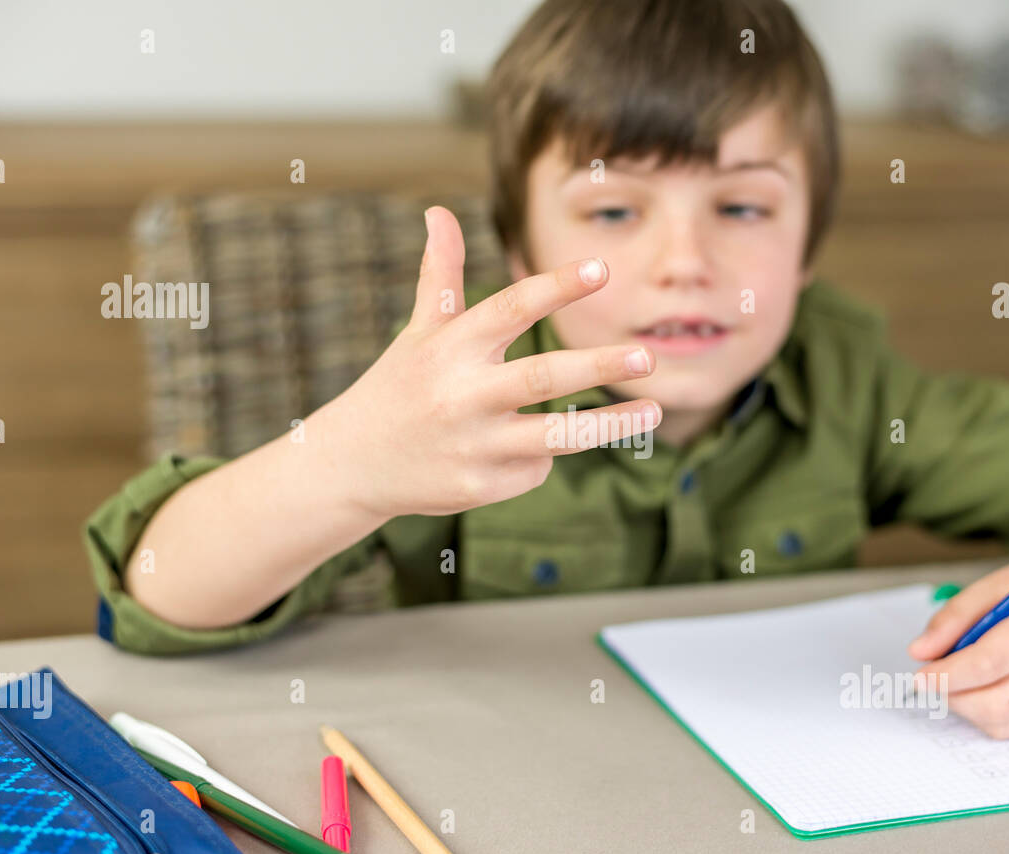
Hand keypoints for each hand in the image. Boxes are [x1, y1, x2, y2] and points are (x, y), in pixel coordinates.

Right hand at [329, 205, 660, 521]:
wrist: (352, 464)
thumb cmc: (398, 386)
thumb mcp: (419, 331)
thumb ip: (441, 274)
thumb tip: (439, 210)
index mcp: (451, 347)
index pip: (511, 309)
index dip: (557, 287)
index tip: (601, 269)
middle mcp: (462, 394)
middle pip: (543, 377)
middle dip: (598, 366)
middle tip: (647, 354)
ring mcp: (473, 444)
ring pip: (554, 437)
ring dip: (609, 426)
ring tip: (656, 411)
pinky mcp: (480, 487)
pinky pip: (535, 470)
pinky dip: (543, 458)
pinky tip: (521, 450)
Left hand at [906, 559, 1008, 738]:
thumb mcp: (995, 586)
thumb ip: (954, 617)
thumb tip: (920, 653)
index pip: (989, 664)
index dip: (947, 675)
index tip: (919, 676)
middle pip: (996, 705)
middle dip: (954, 697)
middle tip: (934, 680)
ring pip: (1003, 724)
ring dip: (968, 708)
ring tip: (962, 679)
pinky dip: (990, 713)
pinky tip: (990, 686)